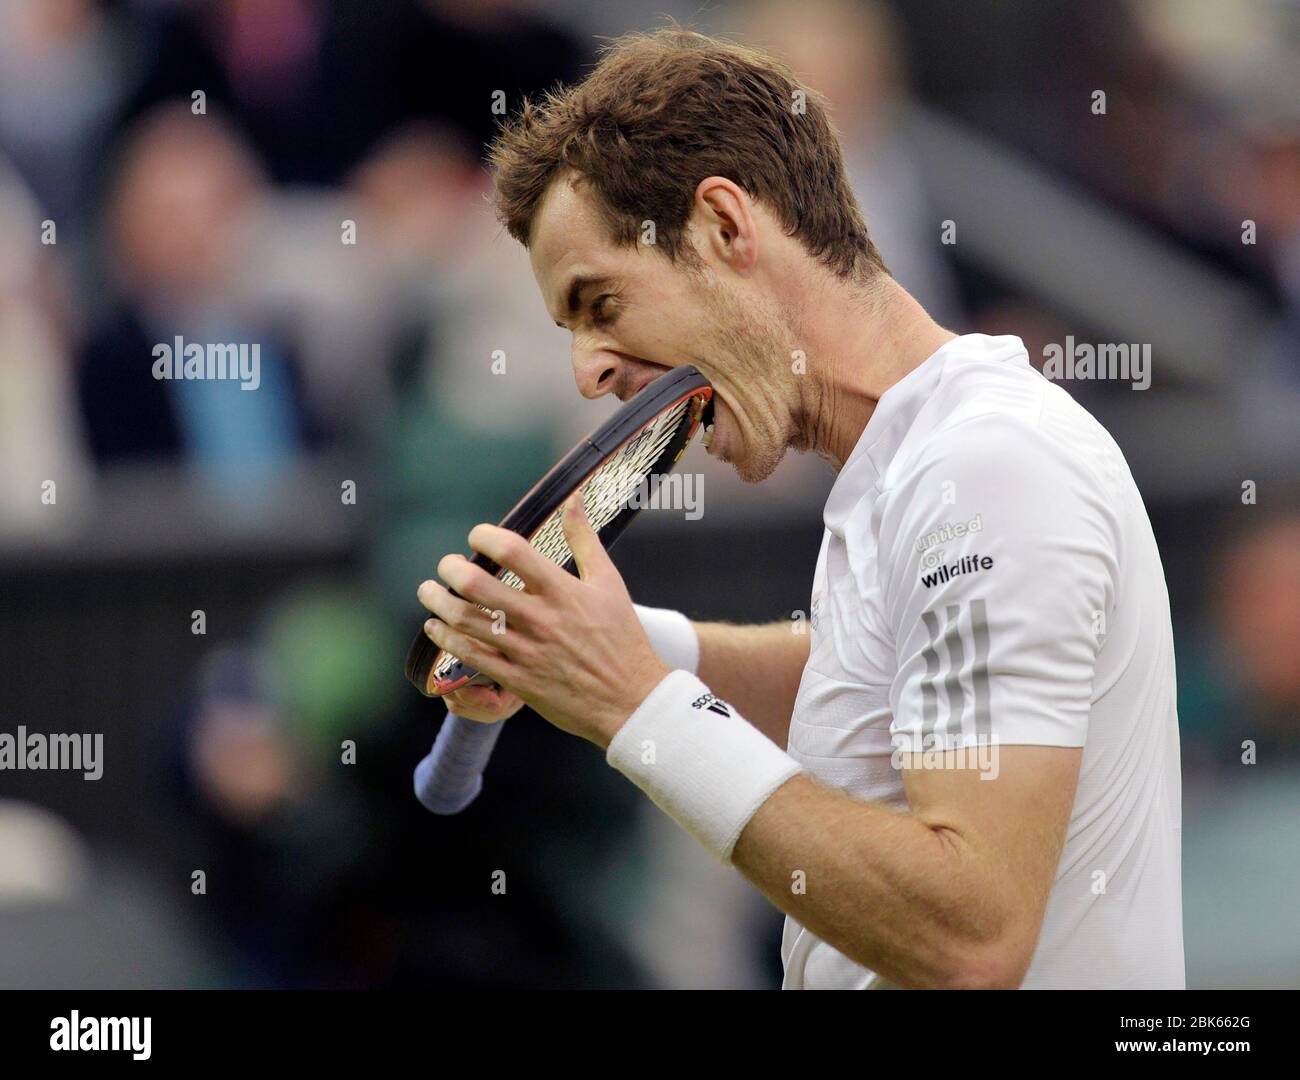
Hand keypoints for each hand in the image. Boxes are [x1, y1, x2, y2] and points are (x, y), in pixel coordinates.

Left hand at [417, 495, 670, 746]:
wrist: (630, 699)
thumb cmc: (622, 639)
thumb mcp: (609, 582)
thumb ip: (584, 539)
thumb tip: (573, 499)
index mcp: (562, 591)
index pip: (513, 552)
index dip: (485, 537)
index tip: (477, 536)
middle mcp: (540, 619)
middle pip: (477, 586)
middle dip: (451, 569)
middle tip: (445, 564)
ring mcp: (525, 651)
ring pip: (466, 622)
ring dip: (439, 603)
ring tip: (429, 591)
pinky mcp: (517, 679)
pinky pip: (471, 657)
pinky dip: (447, 639)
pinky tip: (437, 628)